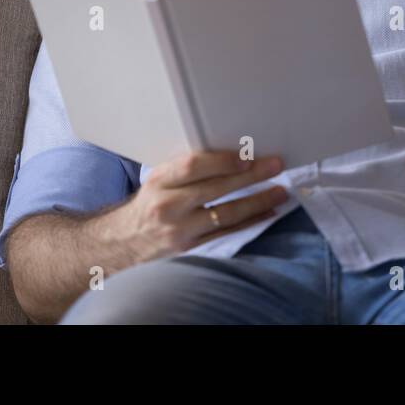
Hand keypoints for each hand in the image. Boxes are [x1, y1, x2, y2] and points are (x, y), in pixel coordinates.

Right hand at [107, 149, 287, 261]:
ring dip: (257, 201)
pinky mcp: (190, 250)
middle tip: (276, 165)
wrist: (123, 243)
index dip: (222, 161)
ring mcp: (180, 231)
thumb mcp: (158, 181)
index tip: (247, 155)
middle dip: (250, 176)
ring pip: (226, 214)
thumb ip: (185, 170)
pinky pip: (226, 234)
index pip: (193, 166)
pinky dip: (250, 223)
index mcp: (160, 181)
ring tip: (280, 191)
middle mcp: (169, 206)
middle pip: (215, 189)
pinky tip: (267, 213)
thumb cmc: (149, 204)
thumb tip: (230, 154)